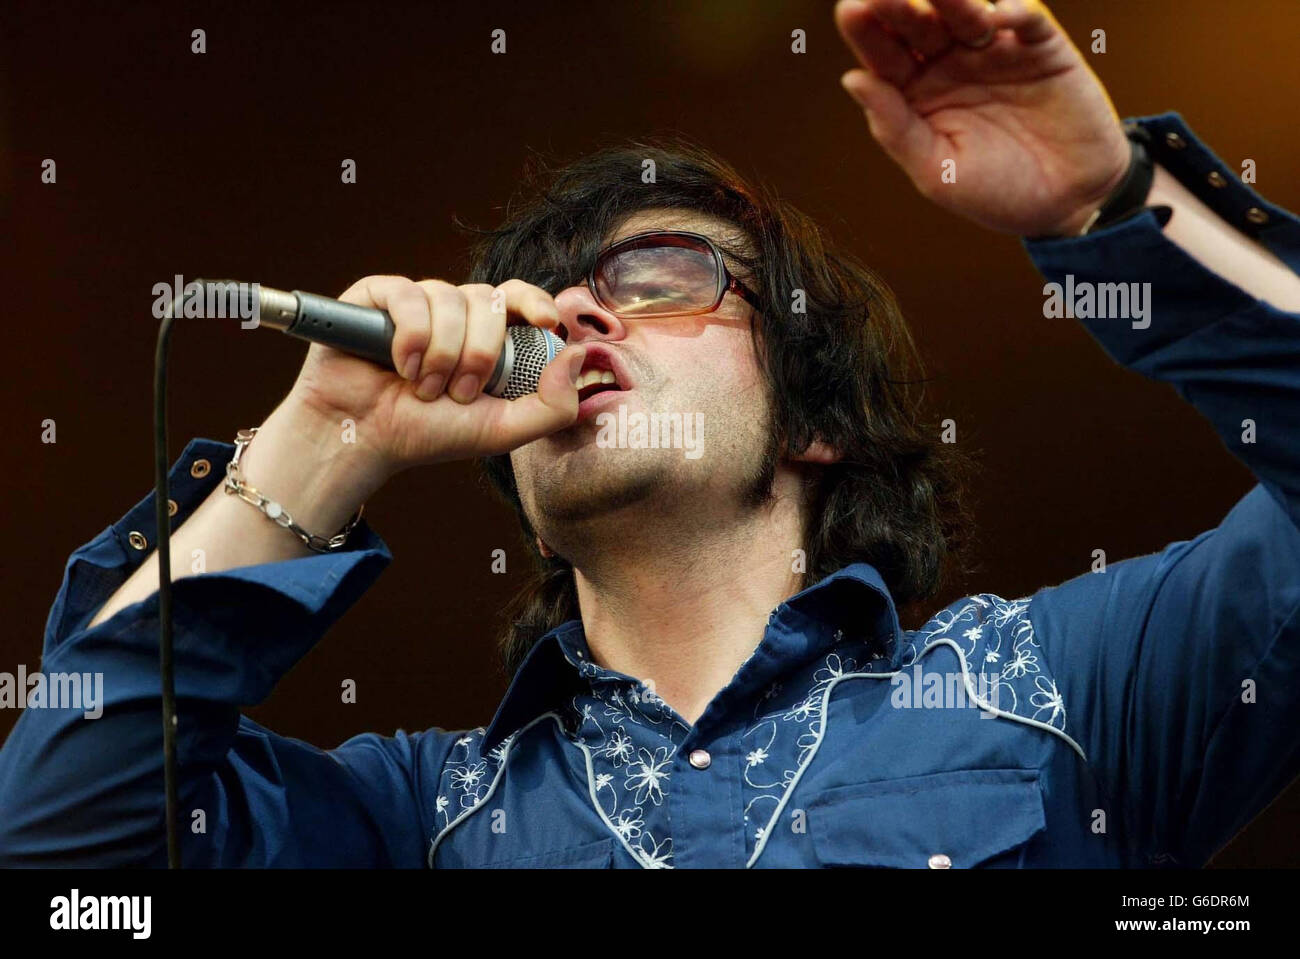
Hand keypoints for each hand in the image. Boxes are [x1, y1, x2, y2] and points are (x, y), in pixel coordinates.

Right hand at [288, 275, 585, 476]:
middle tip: (459, 393)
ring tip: (424, 388)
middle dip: (480, 351)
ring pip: (450, 298)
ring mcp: (416, 302)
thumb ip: (552, 404)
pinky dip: (411, 335)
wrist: (365, 440)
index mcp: (487, 335)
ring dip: (442, 353)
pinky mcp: (377, 297)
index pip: (519, 297)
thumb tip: (577, 352)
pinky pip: (408, 295)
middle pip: (489, 300)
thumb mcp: (502, 430)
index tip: (546, 322)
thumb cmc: (430, 434)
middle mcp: (454, 312)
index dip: (535, 301)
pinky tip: (400, 365)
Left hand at [835, 0, 1131, 235]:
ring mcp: (995, 51)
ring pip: (967, 11)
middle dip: (900, 4)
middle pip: (919, 23)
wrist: (1068, 203)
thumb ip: (896, 128)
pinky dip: (1013, 11)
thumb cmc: (996, 193)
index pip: (884, 54)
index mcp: (915, 93)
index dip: (866, 30)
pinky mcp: (1042, 48)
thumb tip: (852, 80)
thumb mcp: (937, 171)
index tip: (850, 9)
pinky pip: (1027, 19)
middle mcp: (950, 64)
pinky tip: (994, 15)